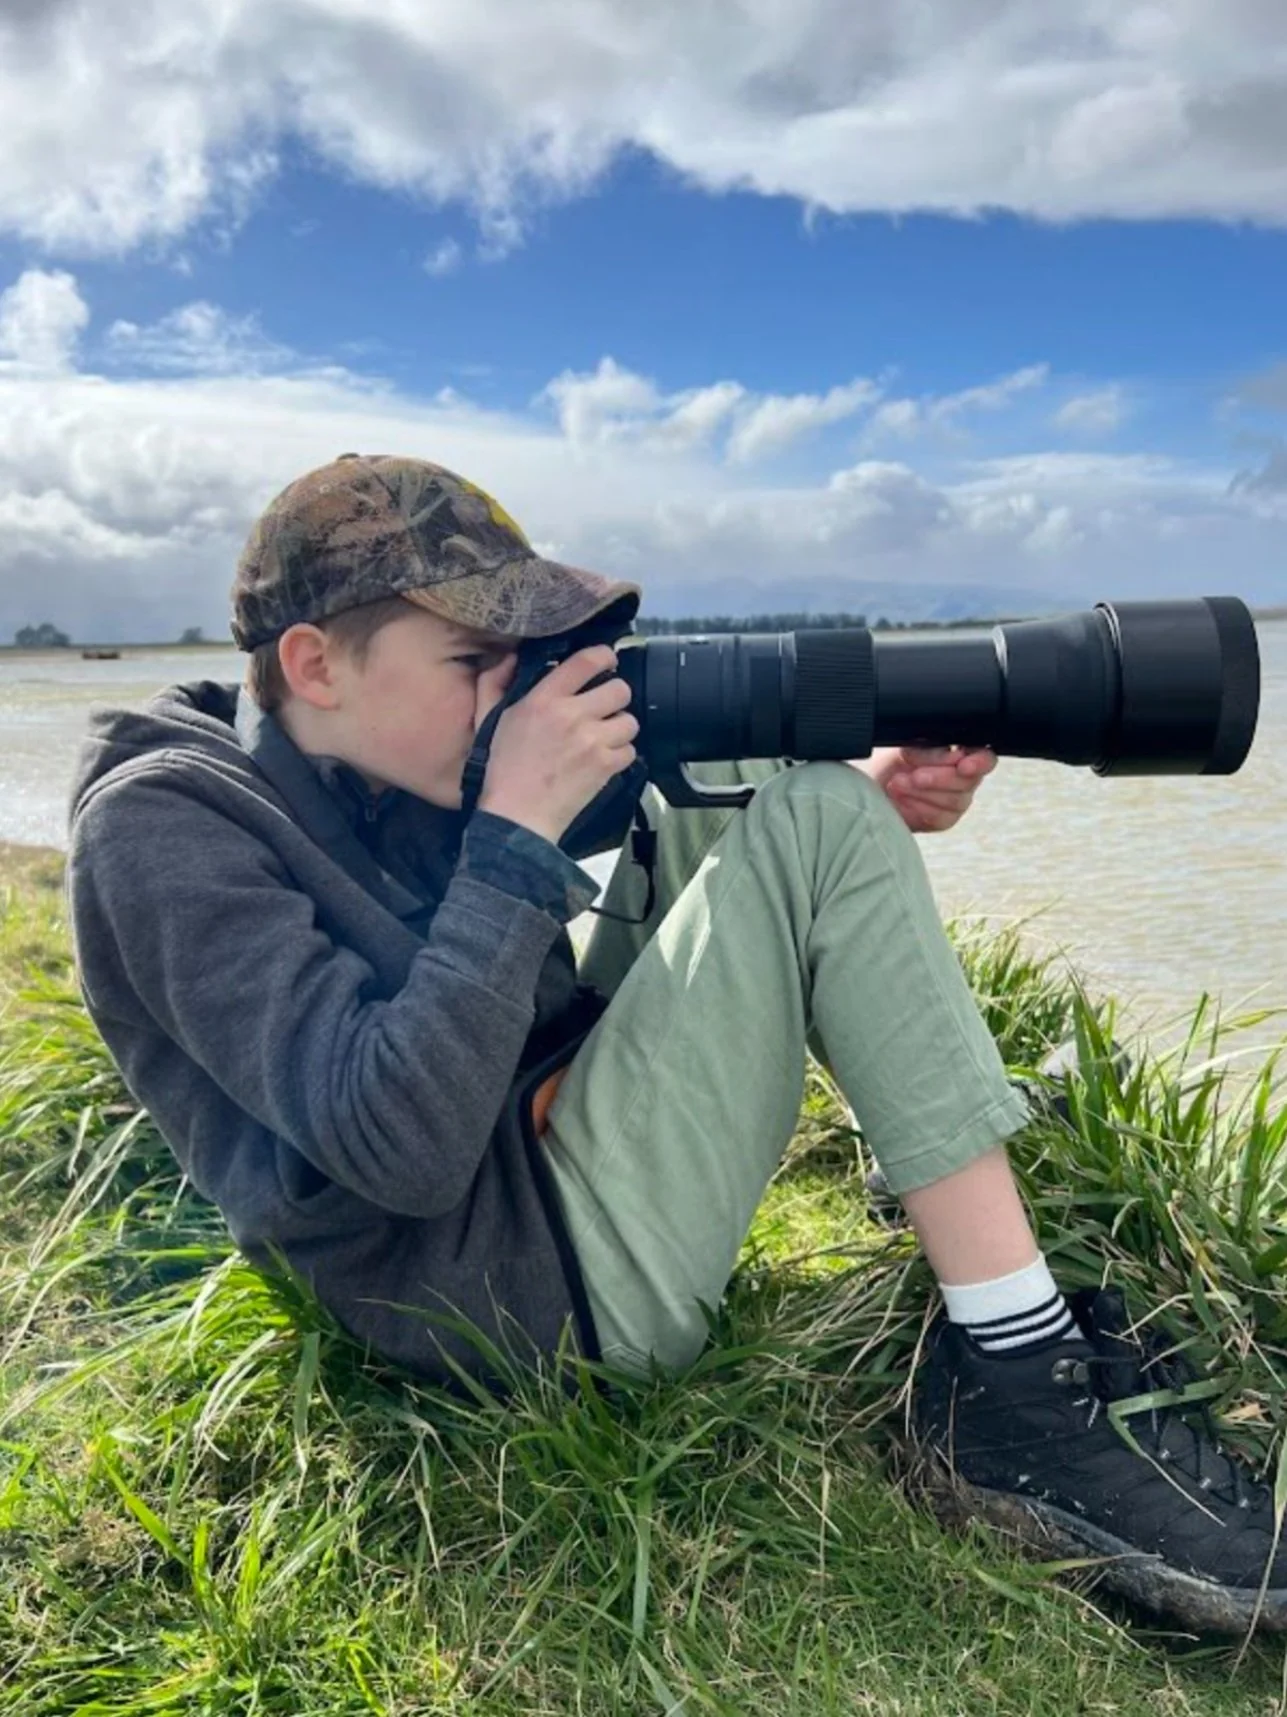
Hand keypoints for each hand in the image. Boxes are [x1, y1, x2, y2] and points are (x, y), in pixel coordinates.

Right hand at [474, 645, 638, 844]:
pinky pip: (630, 750)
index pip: (587, 661)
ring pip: (630, 721)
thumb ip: (494, 681)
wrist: (516, 816)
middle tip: (604, 708)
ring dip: (619, 728)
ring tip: (604, 737)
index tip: (607, 661)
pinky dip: (620, 755)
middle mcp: (573, 715)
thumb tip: (511, 657)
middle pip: (620, 690)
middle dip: (615, 697)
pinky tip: (604, 759)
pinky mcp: (605, 767)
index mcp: (544, 699)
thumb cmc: (500, 769)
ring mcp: (593, 742)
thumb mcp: (486, 718)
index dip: (605, 656)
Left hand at [854, 744, 996, 833]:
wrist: (868, 787)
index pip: (984, 757)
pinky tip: (903, 801)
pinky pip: (941, 817)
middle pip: (969, 781)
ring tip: (898, 784)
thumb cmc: (887, 764)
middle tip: (912, 775)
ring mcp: (956, 800)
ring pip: (956, 799)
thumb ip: (932, 750)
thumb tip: (952, 754)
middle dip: (939, 777)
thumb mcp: (906, 749)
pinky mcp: (943, 820)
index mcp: (959, 753)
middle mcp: (963, 777)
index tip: (962, 764)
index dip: (979, 761)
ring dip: (923, 792)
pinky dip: (919, 807)